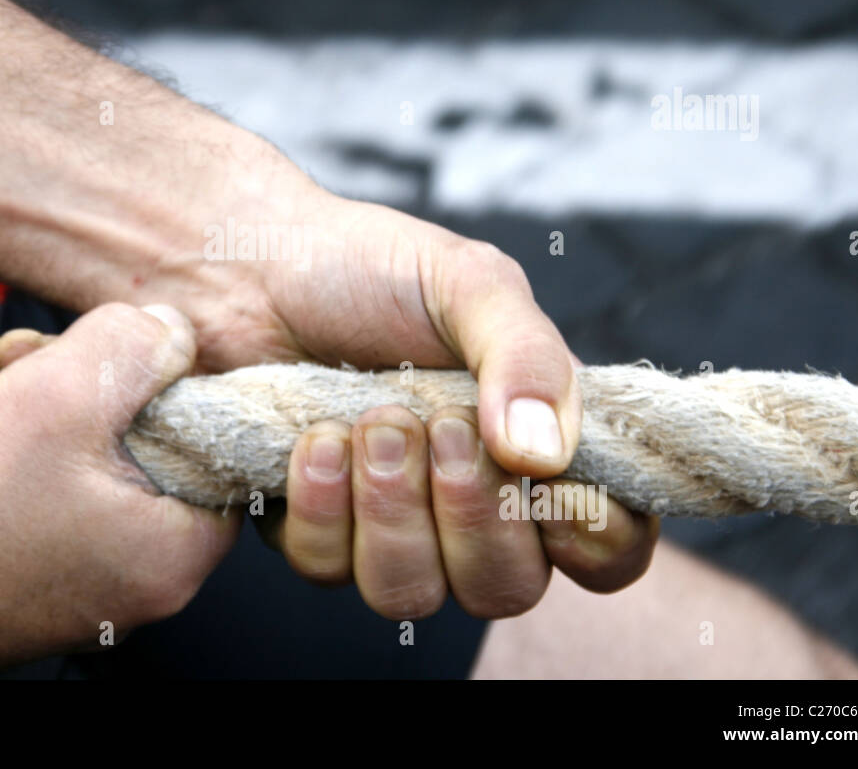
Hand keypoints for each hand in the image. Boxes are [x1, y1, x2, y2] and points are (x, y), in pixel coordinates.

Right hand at [0, 303, 239, 671]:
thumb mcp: (62, 395)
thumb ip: (135, 348)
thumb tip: (172, 334)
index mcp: (167, 552)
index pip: (213, 457)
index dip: (172, 390)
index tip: (127, 357)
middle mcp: (121, 575)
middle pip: (122, 441)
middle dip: (57, 374)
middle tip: (13, 353)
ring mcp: (57, 573)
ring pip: (52, 451)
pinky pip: (6, 482)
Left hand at [137, 188, 658, 619]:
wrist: (252, 263)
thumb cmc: (371, 267)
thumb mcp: (469, 283)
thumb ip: (528, 357)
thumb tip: (547, 456)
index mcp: (536, 448)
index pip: (605, 545)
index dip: (594, 536)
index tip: (549, 484)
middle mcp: (470, 502)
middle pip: (506, 587)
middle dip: (475, 514)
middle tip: (439, 425)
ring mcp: (390, 524)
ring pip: (414, 594)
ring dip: (394, 513)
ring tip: (372, 422)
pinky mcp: (313, 529)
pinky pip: (327, 568)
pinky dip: (322, 505)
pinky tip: (315, 439)